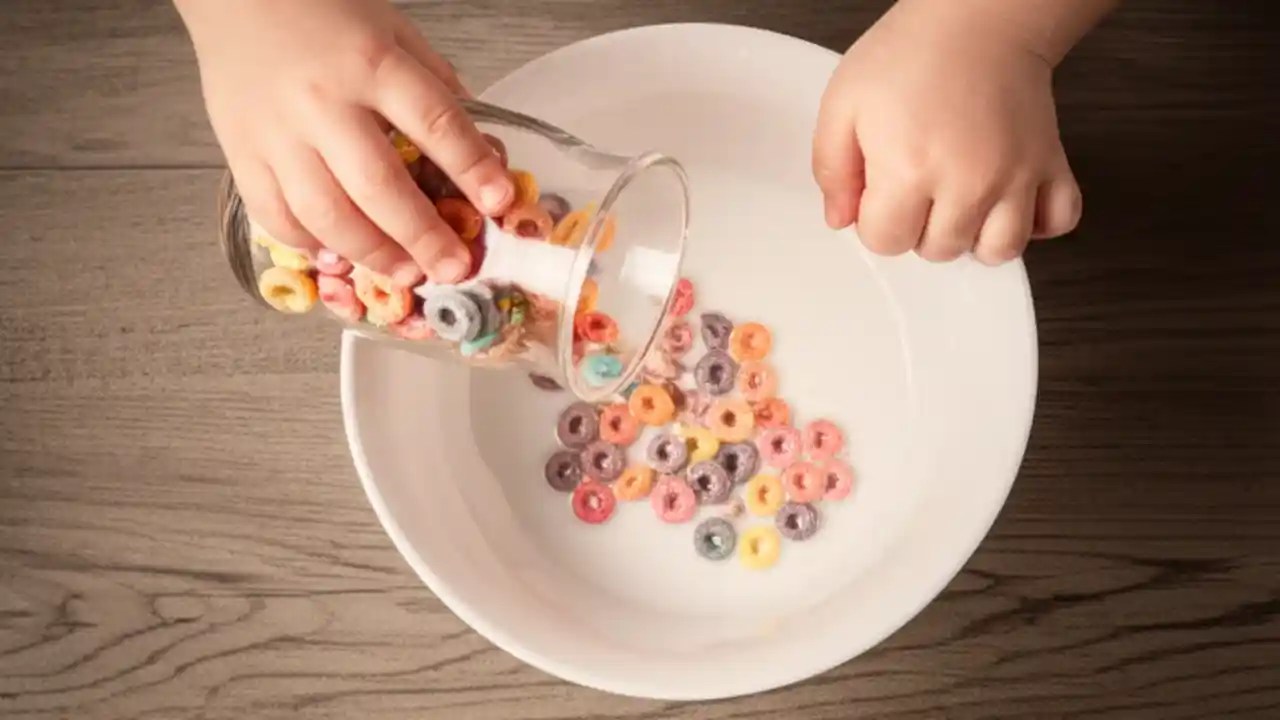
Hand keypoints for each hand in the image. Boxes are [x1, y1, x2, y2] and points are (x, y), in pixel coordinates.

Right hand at [176, 0, 512, 283]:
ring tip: (408, 273)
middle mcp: (322, 103)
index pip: (433, 122)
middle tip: (453, 267)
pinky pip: (276, 215)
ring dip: (372, 253)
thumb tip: (479, 153)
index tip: (498, 204)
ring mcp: (276, 134)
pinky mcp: (240, 154)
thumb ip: (435, 89)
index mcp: (371, 63)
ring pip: (324, 213)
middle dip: (421, 235)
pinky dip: (312, 244)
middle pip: (377, 185)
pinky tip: (344, 255)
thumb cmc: (325, 13)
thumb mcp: (395, 32)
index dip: (470, 167)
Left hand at [813, 0, 1082, 264]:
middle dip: (919, 228)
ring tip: (959, 201)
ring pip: (999, 250)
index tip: (879, 192)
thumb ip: (831, 170)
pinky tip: (1008, 201)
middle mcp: (968, 182)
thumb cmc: (911, 54)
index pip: (886, 242)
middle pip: (939, 250)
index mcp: (910, 169)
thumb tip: (841, 219)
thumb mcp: (843, 105)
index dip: (875, 220)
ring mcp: (1015, 176)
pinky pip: (1059, 220)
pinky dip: (1037, 222)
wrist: (977, 18)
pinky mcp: (1051, 164)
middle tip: (916, 185)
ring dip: (974, 234)